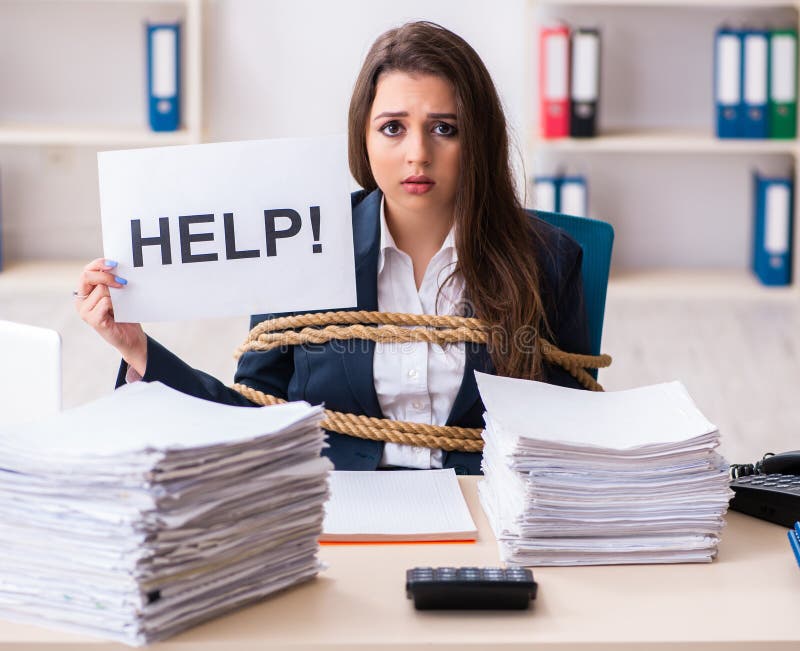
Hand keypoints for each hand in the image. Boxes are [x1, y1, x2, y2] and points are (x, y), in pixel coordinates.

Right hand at [75, 258, 147, 374]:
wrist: (131, 336)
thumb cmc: (124, 314)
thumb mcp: (118, 294)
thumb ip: (112, 282)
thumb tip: (117, 266)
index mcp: (86, 292)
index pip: (87, 270)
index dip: (99, 263)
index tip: (114, 263)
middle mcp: (82, 300)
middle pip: (87, 276)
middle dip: (106, 275)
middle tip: (123, 281)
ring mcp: (85, 311)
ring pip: (101, 290)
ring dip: (117, 294)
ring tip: (123, 303)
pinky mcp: (93, 320)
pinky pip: (105, 302)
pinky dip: (116, 304)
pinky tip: (120, 312)